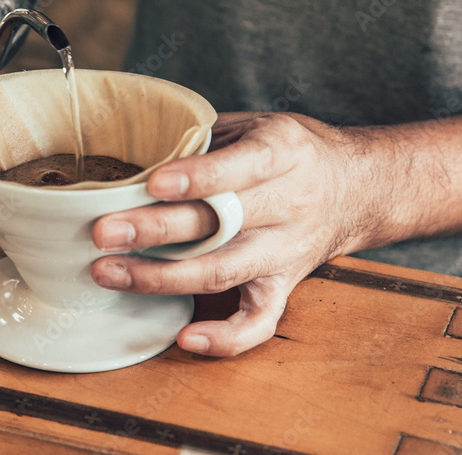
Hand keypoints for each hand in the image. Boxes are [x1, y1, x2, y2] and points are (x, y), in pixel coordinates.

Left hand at [90, 112, 378, 356]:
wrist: (358, 187)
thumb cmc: (292, 150)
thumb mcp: (255, 124)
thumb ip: (203, 136)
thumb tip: (135, 147)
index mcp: (282, 153)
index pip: (239, 168)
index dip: (196, 177)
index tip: (152, 183)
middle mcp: (287, 205)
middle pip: (218, 224)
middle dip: (155, 230)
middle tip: (103, 232)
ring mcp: (285, 250)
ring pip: (222, 271)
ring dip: (161, 278)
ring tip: (109, 272)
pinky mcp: (284, 285)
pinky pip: (260, 321)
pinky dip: (227, 337)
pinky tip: (184, 338)